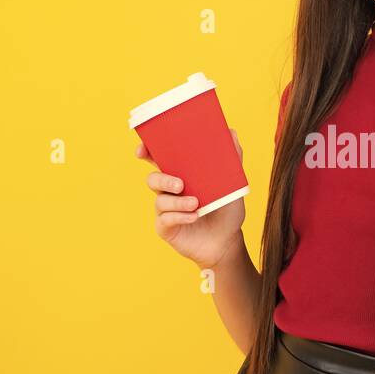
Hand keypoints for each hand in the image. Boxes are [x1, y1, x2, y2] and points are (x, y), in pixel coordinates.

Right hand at [136, 128, 246, 270]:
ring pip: (160, 200)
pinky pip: (165, 220)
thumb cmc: (226, 210)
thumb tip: (231, 132)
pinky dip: (180, 216)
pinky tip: (194, 217)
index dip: (146, 152)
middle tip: (180, 184)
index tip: (142, 150)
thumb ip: (232, 158)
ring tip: (195, 203)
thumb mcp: (232, 183)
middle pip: (153, 178)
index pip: (157, 160)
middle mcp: (168, 191)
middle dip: (163, 179)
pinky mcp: (166, 228)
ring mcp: (165, 210)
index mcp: (179, 175)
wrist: (228, 241)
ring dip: (177, 201)